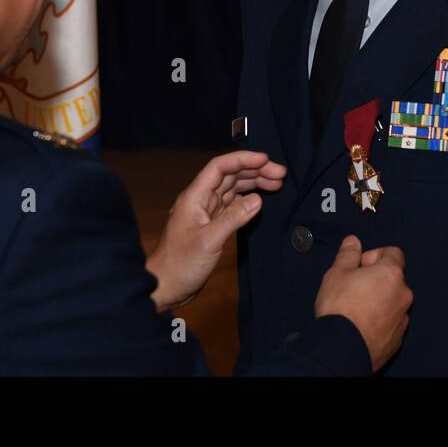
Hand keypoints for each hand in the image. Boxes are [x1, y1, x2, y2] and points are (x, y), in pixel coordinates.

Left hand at [145, 151, 284, 311]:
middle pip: (230, 176)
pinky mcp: (213, 225)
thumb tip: (258, 199)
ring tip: (277, 183)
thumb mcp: (209, 241)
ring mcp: (207, 212)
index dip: (243, 160)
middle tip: (281, 173)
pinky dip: (248, 200)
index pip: (220, 167)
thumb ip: (234, 218)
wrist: (166, 286)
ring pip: (234, 189)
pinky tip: (261, 200)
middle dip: (255, 170)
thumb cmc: (180, 264)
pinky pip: (233, 204)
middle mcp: (202, 200)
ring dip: (254, 183)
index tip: (266, 159)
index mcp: (195, 197)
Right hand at [314, 235, 411, 372]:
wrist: (342, 348)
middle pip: (393, 278)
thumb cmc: (340, 306)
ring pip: (393, 302)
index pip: (393, 253)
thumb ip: (348, 255)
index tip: (359, 266)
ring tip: (356, 310)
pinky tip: (362, 326)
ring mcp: (403, 319)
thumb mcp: (337, 274)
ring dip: (379, 300)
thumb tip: (353, 241)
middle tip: (354, 288)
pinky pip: (391, 322)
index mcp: (392, 274)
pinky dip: (380, 320)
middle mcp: (403, 295)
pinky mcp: (398, 339)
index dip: (375, 256)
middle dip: (376, 279)